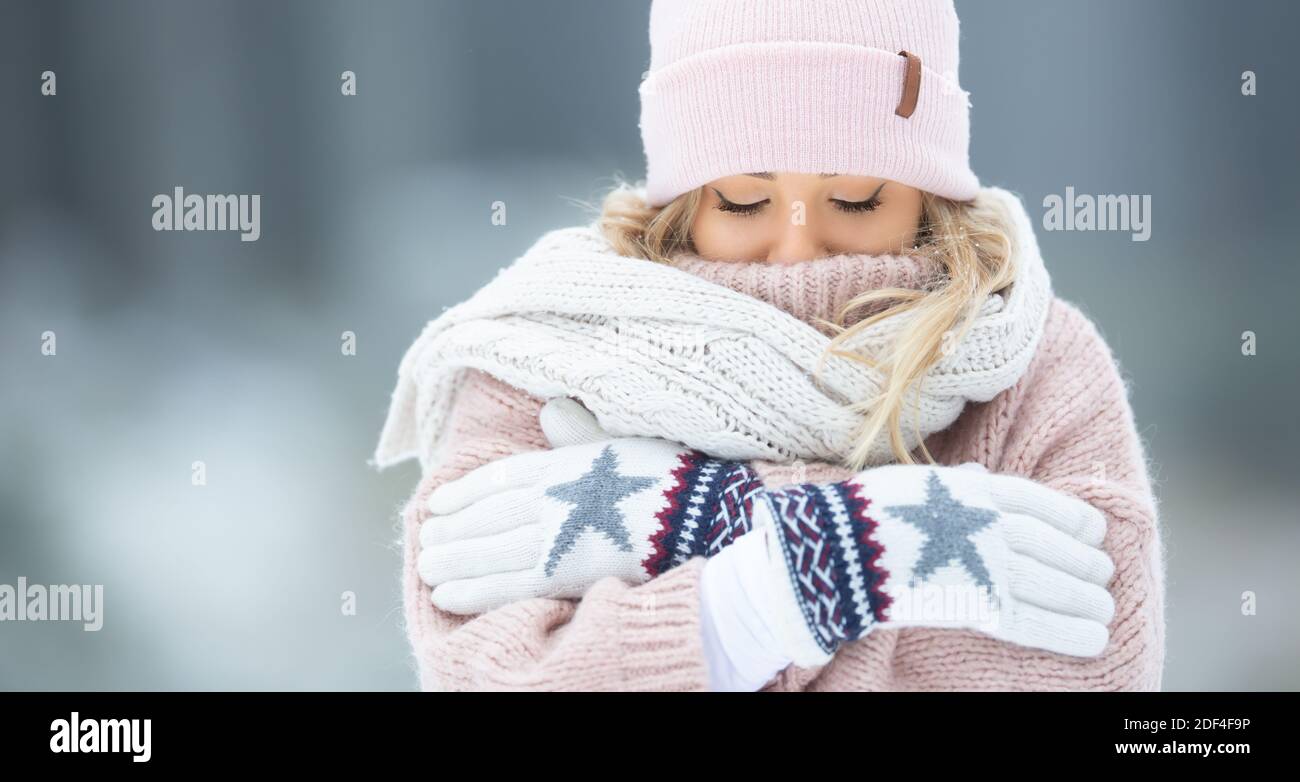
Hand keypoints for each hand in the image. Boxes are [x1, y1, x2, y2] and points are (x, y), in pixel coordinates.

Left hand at [417, 398, 763, 612]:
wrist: (696, 513)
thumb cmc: (666, 475)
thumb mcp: (619, 441)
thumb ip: (578, 432)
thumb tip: (551, 410)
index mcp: (558, 465)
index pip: (497, 479)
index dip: (462, 493)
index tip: (435, 504)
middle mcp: (545, 499)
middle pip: (482, 517)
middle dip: (448, 531)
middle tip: (423, 542)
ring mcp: (550, 537)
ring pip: (483, 551)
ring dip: (449, 561)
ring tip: (425, 567)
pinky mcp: (560, 575)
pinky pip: (503, 586)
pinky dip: (470, 591)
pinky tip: (444, 596)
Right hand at [749, 463, 1116, 663]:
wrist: (839, 547)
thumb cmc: (868, 512)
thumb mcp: (916, 481)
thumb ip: (956, 484)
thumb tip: (979, 478)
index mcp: (980, 492)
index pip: (1046, 505)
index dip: (1077, 522)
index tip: (1095, 532)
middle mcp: (995, 527)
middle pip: (1059, 547)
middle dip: (1088, 563)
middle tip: (1104, 574)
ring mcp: (990, 567)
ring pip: (1057, 585)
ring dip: (1088, 599)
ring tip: (1105, 608)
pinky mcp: (980, 607)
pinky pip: (1037, 622)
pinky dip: (1071, 631)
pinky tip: (1095, 638)